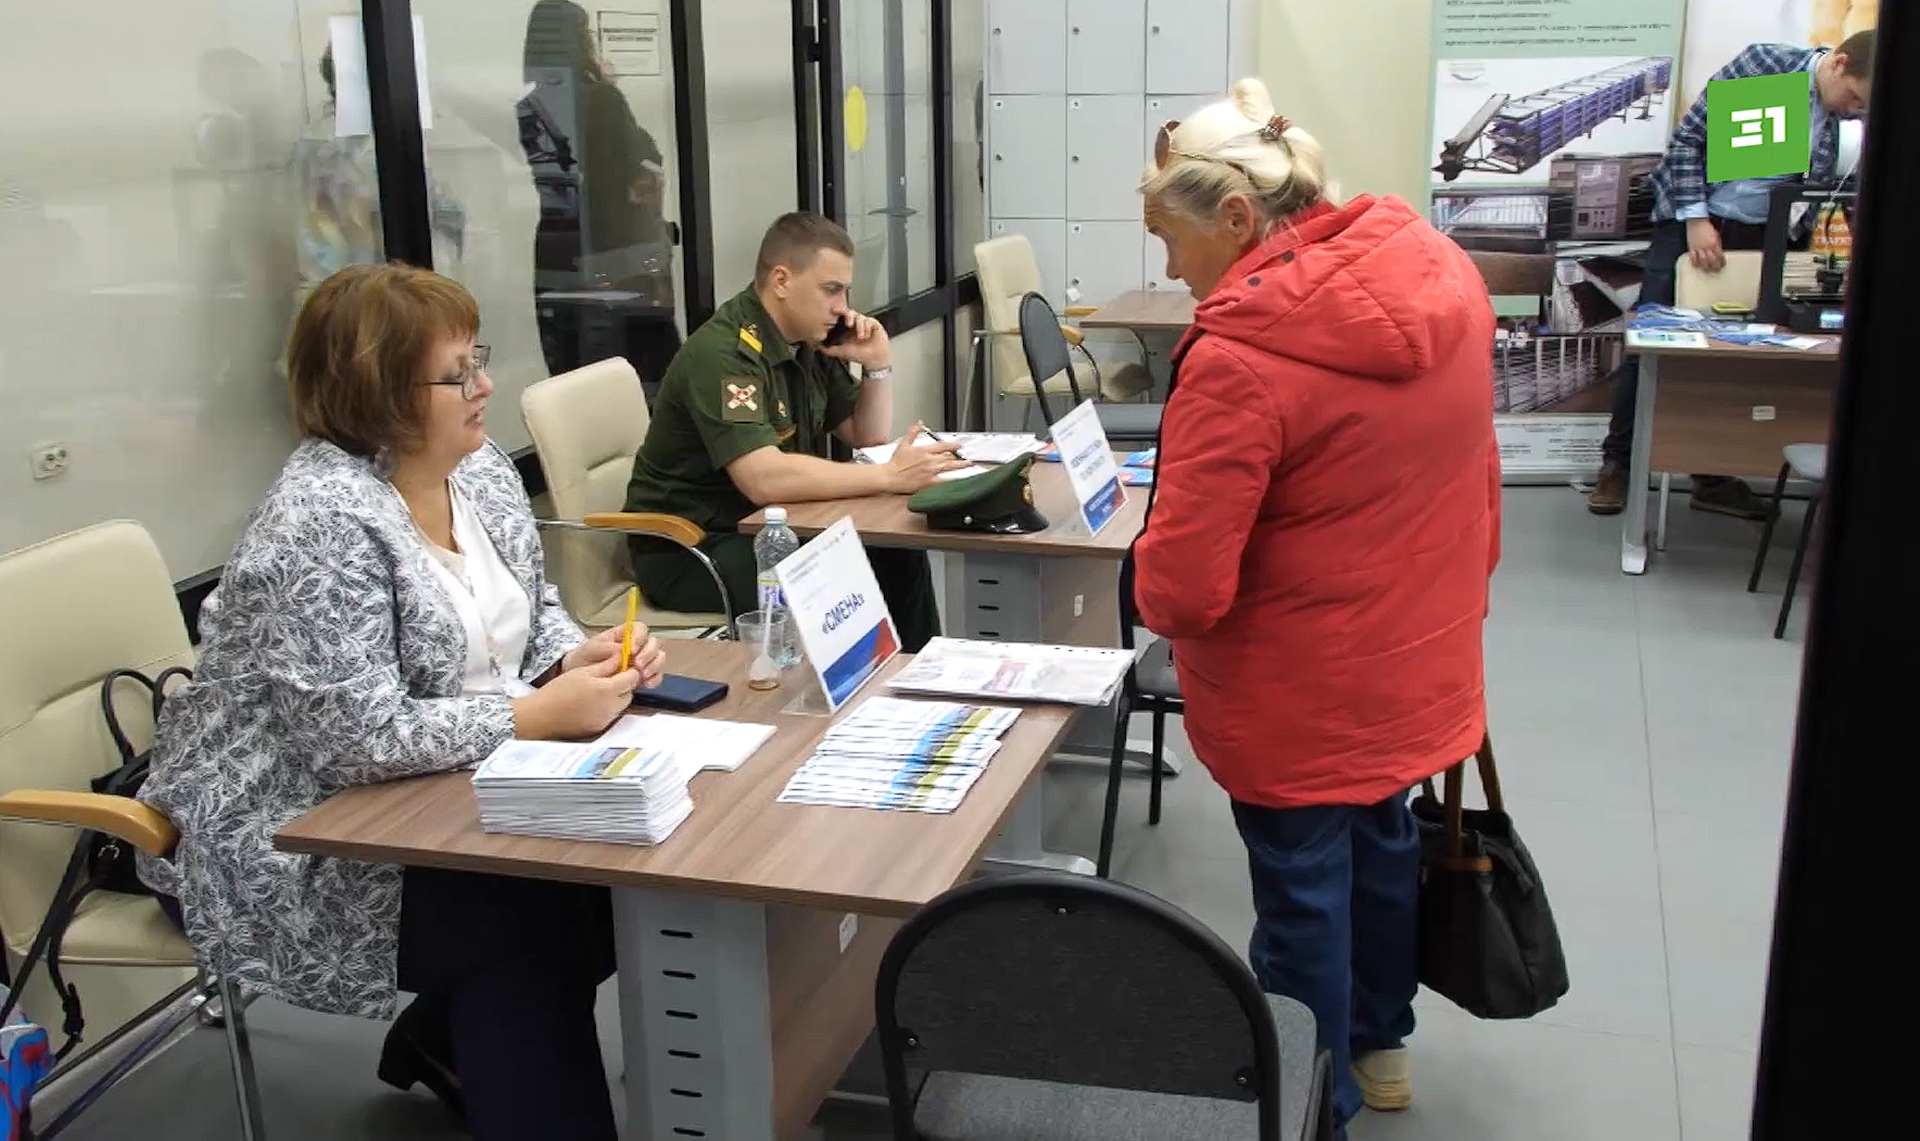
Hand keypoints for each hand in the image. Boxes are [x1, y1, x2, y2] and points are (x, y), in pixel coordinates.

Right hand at [514, 654, 641, 739]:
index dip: (629, 670)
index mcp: (607, 690)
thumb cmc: (558, 691)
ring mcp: (606, 720)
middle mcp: (611, 707)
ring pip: (621, 705)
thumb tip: (621, 658)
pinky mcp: (599, 728)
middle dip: (623, 685)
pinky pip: (611, 715)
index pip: (633, 678)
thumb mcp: (582, 671)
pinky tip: (591, 703)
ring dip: (616, 697)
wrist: (541, 716)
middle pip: (629, 693)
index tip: (622, 666)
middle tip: (609, 677)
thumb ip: (606, 665)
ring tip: (597, 690)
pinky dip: (607, 708)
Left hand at [562, 623, 666, 685]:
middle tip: (638, 666)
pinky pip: (656, 674)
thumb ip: (606, 647)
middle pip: (653, 643)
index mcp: (624, 635)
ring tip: (642, 676)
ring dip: (654, 666)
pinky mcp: (643, 675)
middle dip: (649, 654)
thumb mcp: (590, 649)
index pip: (640, 629)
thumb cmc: (584, 659)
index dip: (640, 637)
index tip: (631, 650)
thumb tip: (623, 649)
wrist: (578, 678)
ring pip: (658, 657)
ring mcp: (641, 660)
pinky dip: (655, 679)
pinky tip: (647, 685)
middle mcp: (637, 646)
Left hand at [820, 310, 891, 370]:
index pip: (841, 316)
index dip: (838, 313)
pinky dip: (867, 328)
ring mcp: (865, 324)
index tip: (834, 312)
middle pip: (850, 312)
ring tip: (861, 337)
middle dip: (849, 316)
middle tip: (849, 324)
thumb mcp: (841, 352)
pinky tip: (867, 336)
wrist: (874, 360)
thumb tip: (817, 346)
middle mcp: (856, 324)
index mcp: (847, 328)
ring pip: (860, 317)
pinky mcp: (874, 324)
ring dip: (860, 326)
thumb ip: (829, 349)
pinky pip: (869, 321)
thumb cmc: (859, 355)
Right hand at [883, 422, 968, 492]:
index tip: (960, 444)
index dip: (954, 445)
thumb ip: (913, 432)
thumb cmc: (895, 463)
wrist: (889, 477)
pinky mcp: (928, 483)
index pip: (943, 446)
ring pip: (949, 467)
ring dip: (961, 466)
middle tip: (967, 456)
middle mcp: (929, 460)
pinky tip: (960, 480)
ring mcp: (930, 472)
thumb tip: (919, 422)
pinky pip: (944, 481)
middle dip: (959, 456)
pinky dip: (953, 480)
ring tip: (969, 465)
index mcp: (924, 450)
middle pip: (949, 457)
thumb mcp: (903, 444)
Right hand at [1686, 218, 1724, 272]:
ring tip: (1707, 270)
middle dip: (1714, 266)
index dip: (1721, 261)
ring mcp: (1698, 248)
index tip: (1722, 264)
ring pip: (1702, 261)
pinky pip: (1692, 258)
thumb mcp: (1716, 235)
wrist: (1696, 222)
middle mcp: (1706, 247)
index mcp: (1714, 243)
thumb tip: (1718, 253)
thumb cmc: (1707, 228)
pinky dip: (1695, 263)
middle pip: (1711, 260)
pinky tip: (1697, 266)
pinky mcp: (1691, 248)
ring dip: (1705, 267)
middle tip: (1716, 270)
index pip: (1719, 256)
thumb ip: (1717, 245)